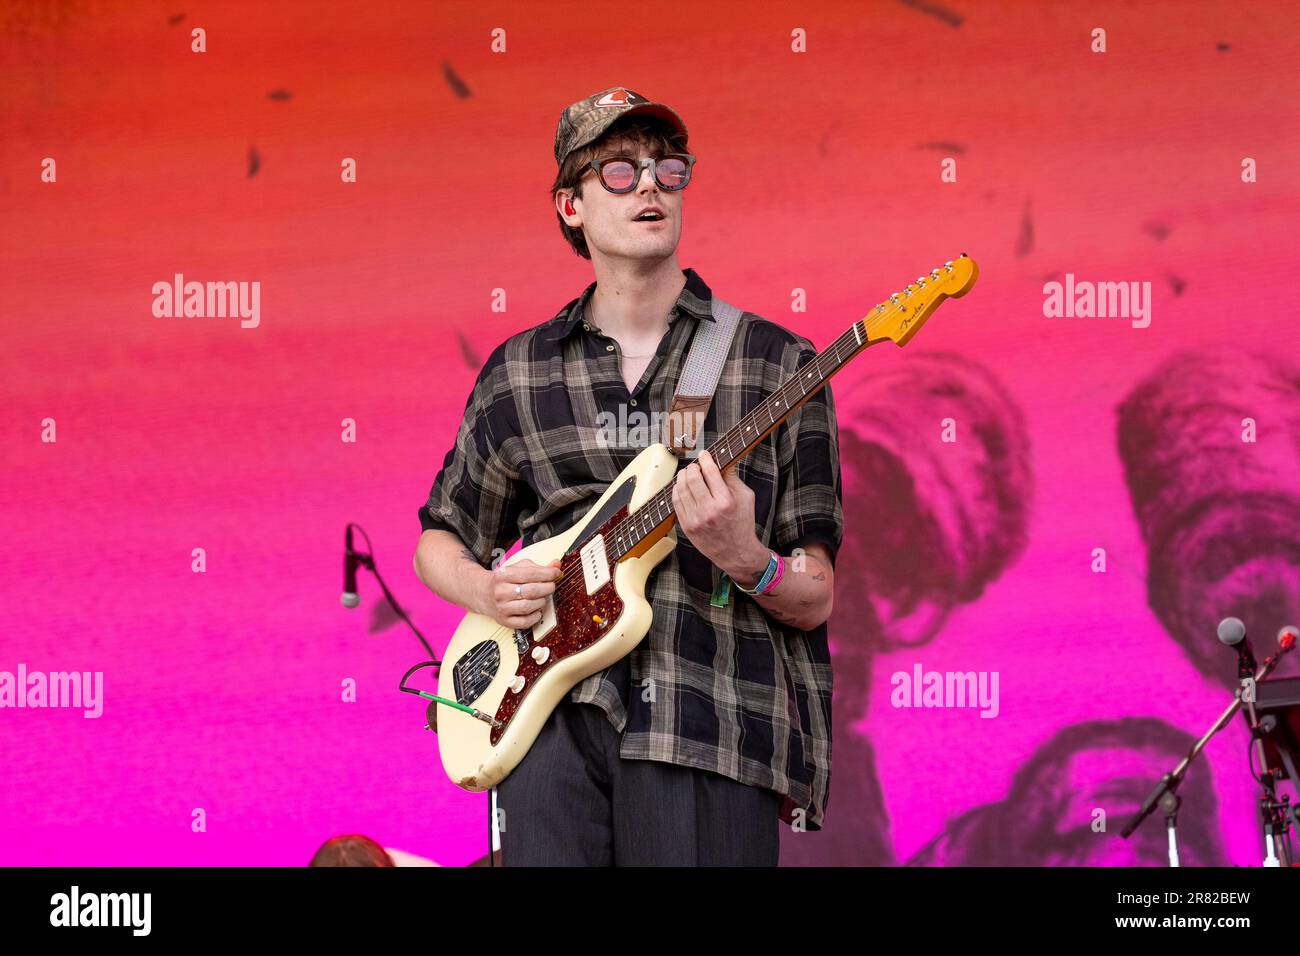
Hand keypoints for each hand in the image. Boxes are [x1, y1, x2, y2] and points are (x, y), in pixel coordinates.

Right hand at [481, 557, 561, 629]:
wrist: (483, 593)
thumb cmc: (504, 580)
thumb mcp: (518, 568)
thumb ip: (538, 567)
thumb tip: (556, 565)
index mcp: (504, 575)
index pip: (530, 574)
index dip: (547, 573)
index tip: (556, 573)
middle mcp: (501, 592)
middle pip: (531, 591)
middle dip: (547, 587)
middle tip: (551, 586)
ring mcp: (502, 608)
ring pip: (529, 606)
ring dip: (542, 601)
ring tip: (542, 597)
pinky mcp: (504, 621)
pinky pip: (525, 622)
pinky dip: (536, 616)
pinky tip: (536, 609)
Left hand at [671, 449, 762, 569]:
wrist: (736, 553)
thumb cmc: (743, 523)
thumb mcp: (746, 497)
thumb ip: (733, 478)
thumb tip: (721, 461)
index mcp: (726, 501)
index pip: (710, 472)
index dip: (706, 459)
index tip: (704, 454)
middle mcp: (709, 510)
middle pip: (692, 478)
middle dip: (693, 467)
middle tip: (696, 466)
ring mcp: (695, 520)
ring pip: (681, 489)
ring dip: (683, 477)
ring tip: (688, 474)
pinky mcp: (686, 527)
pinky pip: (676, 502)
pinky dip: (677, 491)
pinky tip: (683, 487)